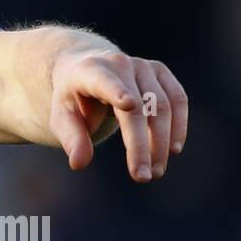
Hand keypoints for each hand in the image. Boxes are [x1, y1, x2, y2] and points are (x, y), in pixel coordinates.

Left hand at [48, 49, 187, 181]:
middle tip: (142, 177)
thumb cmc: (73, 99)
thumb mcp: (62, 117)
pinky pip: (178, 99)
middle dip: (141, 145)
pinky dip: (179, 125)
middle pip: (138, 106)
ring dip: (161, 142)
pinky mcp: (160, 71)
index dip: (115, 91)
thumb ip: (71, 138)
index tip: (127, 104)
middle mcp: (119, 63)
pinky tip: (174, 149)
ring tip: (156, 171)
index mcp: (89, 71)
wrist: (87, 69)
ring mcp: (142, 65)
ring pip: (162, 106)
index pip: (103, 80)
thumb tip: (79, 164)